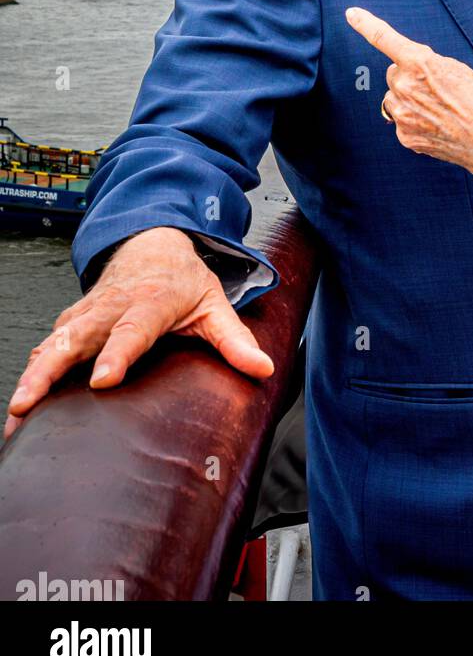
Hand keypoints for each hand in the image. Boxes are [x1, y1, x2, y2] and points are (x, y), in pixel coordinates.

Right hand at [4, 226, 273, 441]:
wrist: (153, 243)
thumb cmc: (184, 279)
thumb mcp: (215, 304)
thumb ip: (236, 340)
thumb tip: (264, 369)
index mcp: (150, 303)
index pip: (132, 331)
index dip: (116, 354)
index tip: (102, 380)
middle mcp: (112, 307)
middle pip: (77, 339)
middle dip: (50, 370)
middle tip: (28, 402)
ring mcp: (89, 314)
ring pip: (54, 343)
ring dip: (33, 375)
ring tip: (16, 412)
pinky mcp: (74, 321)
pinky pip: (49, 345)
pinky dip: (33, 369)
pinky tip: (22, 400)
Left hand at [346, 6, 472, 201]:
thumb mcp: (458, 70)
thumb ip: (428, 64)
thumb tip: (410, 68)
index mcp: (419, 64)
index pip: (385, 39)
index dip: (366, 24)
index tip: (352, 14)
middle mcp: (405, 88)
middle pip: (394, 73)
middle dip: (409, 76)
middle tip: (438, 89)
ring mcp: (403, 115)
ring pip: (395, 98)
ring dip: (410, 99)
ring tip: (440, 109)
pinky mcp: (405, 136)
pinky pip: (401, 119)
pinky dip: (415, 119)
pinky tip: (437, 124)